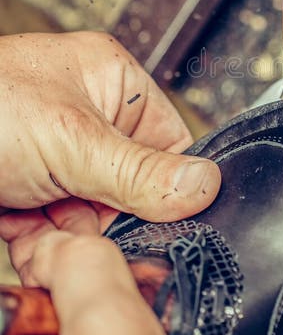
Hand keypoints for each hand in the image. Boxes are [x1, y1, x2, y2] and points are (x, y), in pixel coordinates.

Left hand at [0, 32, 220, 280]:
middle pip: (131, 188)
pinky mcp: (25, 192)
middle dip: (110, 219)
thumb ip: (140, 171)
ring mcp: (54, 158)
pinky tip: (37, 252)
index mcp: (110, 81)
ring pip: (92, 217)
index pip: (168, 142)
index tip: (162, 222)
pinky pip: (55, 231)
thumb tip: (206, 186)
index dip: (166, 187)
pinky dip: (46, 249)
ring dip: (76, 238)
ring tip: (56, 240)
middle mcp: (87, 118)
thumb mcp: (71, 140)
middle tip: (96, 234)